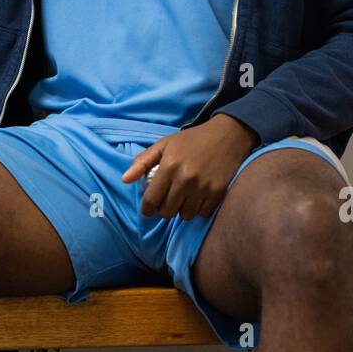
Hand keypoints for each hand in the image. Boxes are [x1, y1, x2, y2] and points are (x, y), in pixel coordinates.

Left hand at [121, 114, 258, 220]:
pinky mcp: (218, 193)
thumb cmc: (192, 140)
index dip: (147, 208)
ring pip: (185, 215)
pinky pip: (201, 214)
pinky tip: (197, 197)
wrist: (227, 136)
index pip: (151, 200)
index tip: (148, 209)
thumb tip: (125, 179)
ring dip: (181, 209)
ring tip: (183, 197)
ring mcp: (203, 188)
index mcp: (169, 166)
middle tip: (167, 200)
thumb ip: (143, 162)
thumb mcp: (165, 144)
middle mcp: (185, 179)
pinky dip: (198, 209)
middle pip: (167, 212)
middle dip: (164, 209)